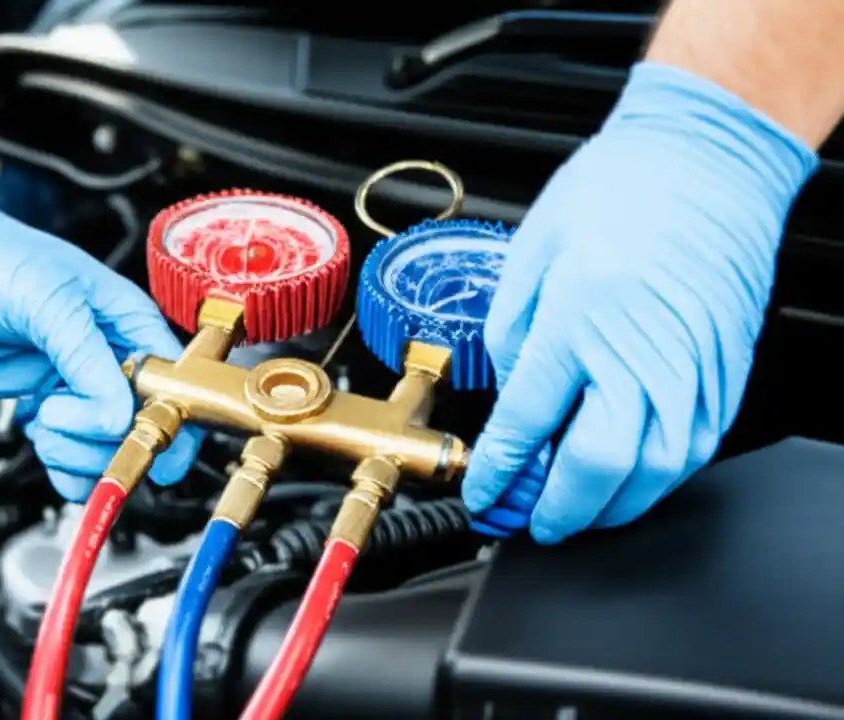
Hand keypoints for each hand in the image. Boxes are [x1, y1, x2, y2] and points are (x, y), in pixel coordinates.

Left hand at [0, 170, 199, 500]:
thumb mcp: (45, 298)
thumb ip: (86, 357)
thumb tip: (119, 415)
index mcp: (130, 320)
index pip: (177, 383)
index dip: (166, 420)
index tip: (134, 439)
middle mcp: (114, 355)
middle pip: (142, 427)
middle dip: (104, 439)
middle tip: (61, 421)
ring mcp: (81, 384)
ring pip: (107, 447)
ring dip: (76, 452)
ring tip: (42, 421)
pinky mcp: (50, 403)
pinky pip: (74, 453)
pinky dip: (62, 465)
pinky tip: (44, 444)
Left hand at [462, 62, 817, 542]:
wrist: (706, 159)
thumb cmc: (620, 189)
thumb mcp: (531, 253)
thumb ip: (513, 336)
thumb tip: (513, 399)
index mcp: (579, 318)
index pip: (529, 422)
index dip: (499, 472)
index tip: (483, 492)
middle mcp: (642, 352)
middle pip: (599, 469)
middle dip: (557, 511)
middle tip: (528, 520)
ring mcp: (693, 367)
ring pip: (654, 473)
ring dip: (609, 507)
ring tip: (573, 511)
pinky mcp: (725, 372)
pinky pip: (693, 449)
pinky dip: (655, 478)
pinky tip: (626, 479)